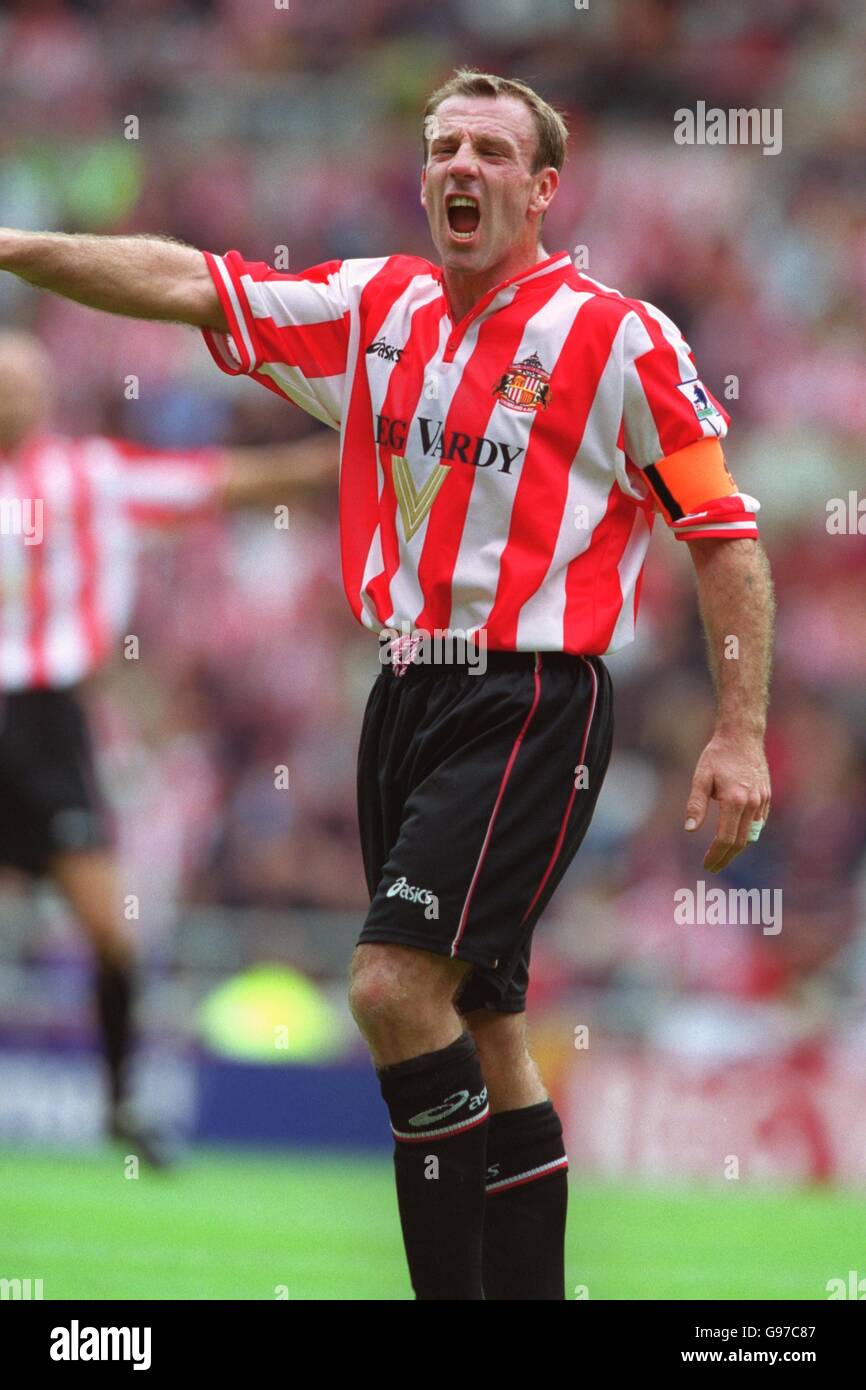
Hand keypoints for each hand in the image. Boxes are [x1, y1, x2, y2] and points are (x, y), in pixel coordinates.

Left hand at [684, 732, 770, 872]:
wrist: (742, 736)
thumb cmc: (718, 755)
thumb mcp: (701, 777)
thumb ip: (696, 805)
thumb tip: (690, 829)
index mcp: (735, 800)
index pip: (726, 838)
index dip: (716, 855)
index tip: (707, 865)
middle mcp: (752, 803)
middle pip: (741, 842)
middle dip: (726, 857)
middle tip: (712, 867)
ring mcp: (763, 800)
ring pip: (752, 834)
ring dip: (737, 848)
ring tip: (722, 855)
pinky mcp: (767, 796)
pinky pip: (758, 823)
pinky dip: (748, 834)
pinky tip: (736, 837)